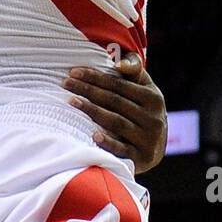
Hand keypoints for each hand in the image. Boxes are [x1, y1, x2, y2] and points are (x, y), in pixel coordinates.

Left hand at [62, 55, 166, 171]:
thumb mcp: (145, 90)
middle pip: (115, 101)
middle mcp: (153, 118)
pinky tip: (93, 135)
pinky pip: (122, 149)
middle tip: (66, 84)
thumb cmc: (143, 112)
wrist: (156, 149)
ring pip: (116, 122)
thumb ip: (134, 71)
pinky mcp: (142, 158)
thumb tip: (119, 64)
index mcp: (153, 98)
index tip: (73, 72)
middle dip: (88, 90)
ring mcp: (148, 139)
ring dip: (93, 111)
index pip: (120, 84)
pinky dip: (108, 142)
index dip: (96, 77)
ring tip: (72, 102)